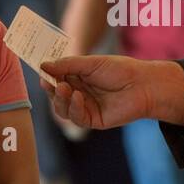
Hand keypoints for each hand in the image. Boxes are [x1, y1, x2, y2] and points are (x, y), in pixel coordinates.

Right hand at [40, 55, 183, 128]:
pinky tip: (78, 97)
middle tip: (48, 81)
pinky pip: (77, 117)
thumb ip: (68, 65)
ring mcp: (85, 107)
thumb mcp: (91, 63)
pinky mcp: (93, 120)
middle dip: (51, 88)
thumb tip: (43, 65)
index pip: (56, 78)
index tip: (40, 70)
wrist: (143, 85)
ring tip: (63, 88)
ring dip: (59, 99)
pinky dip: (74, 107)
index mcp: (78, 78)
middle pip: (56, 95)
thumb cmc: (120, 70)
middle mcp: (79, 93)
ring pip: (62, 109)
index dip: (47, 76)